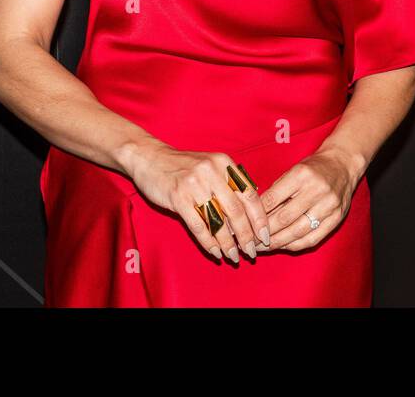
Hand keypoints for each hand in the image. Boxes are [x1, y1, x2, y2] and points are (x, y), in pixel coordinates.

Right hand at [127, 142, 269, 264]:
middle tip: (251, 252)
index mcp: (224, 164)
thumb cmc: (183, 165)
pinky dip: (208, 242)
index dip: (259, 219)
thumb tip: (253, 208)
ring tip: (233, 256)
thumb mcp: (211, 165)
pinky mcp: (178, 197)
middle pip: (236, 211)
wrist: (149, 157)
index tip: (265, 237)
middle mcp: (212, 172)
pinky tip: (215, 252)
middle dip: (246, 236)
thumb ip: (230, 182)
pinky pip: (198, 225)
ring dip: (228, 243)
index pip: (250, 195)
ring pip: (218, 221)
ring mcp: (194, 184)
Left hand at [258, 147, 359, 251]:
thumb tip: (255, 214)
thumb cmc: (312, 168)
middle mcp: (316, 190)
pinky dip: (295, 245)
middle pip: (284, 218)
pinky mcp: (336, 218)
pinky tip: (283, 246)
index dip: (256, 215)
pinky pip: (312, 238)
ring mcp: (328, 206)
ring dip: (277, 242)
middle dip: (264, 232)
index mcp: (301, 174)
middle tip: (250, 240)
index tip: (245, 224)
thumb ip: (276, 191)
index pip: (273, 199)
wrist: (343, 164)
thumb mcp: (292, 170)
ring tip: (263, 247)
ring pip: (297, 231)